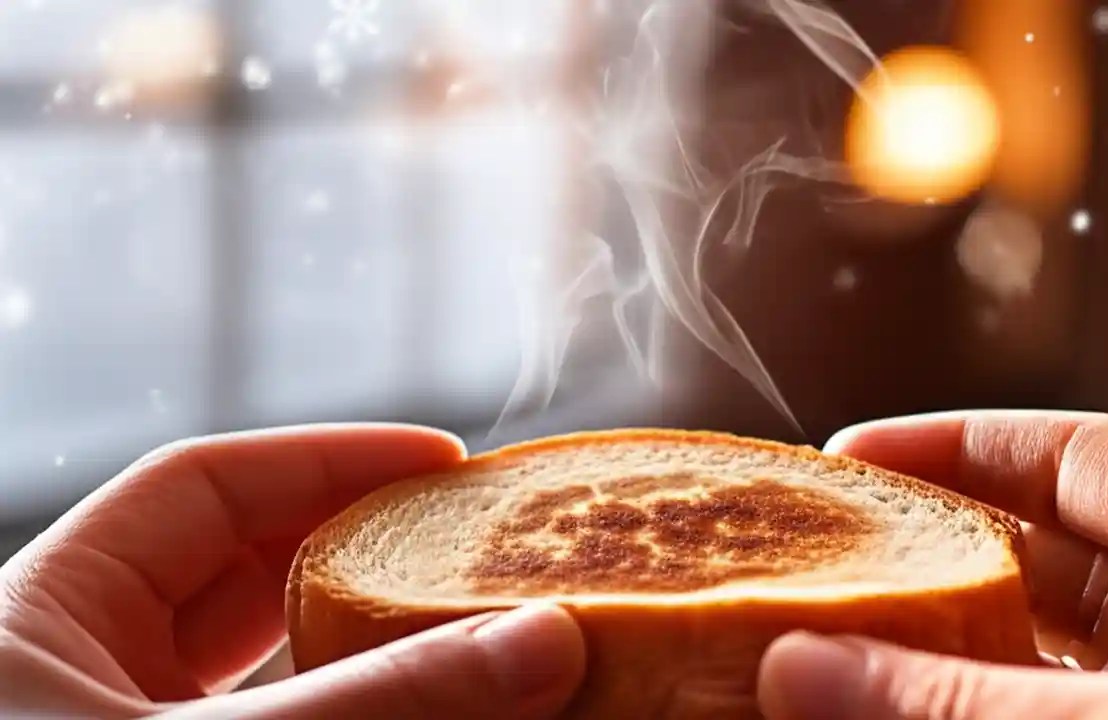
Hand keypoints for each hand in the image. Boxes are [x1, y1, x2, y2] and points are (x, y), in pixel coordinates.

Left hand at [0, 424, 585, 718]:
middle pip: (243, 572)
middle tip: (471, 552)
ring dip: (368, 653)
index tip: (444, 463)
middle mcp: (80, 679)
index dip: (326, 461)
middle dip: (363, 554)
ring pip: (265, 670)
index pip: (202, 489)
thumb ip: (374, 707)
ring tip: (466, 637)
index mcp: (43, 619)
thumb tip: (539, 643)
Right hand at [758, 411, 1107, 719]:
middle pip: (1036, 558)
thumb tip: (802, 668)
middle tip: (819, 561)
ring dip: (927, 655)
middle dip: (925, 555)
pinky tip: (881, 717)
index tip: (852, 458)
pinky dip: (955, 717)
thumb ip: (969, 706)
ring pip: (1026, 657)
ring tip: (824, 650)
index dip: (959, 446)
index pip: (1078, 461)